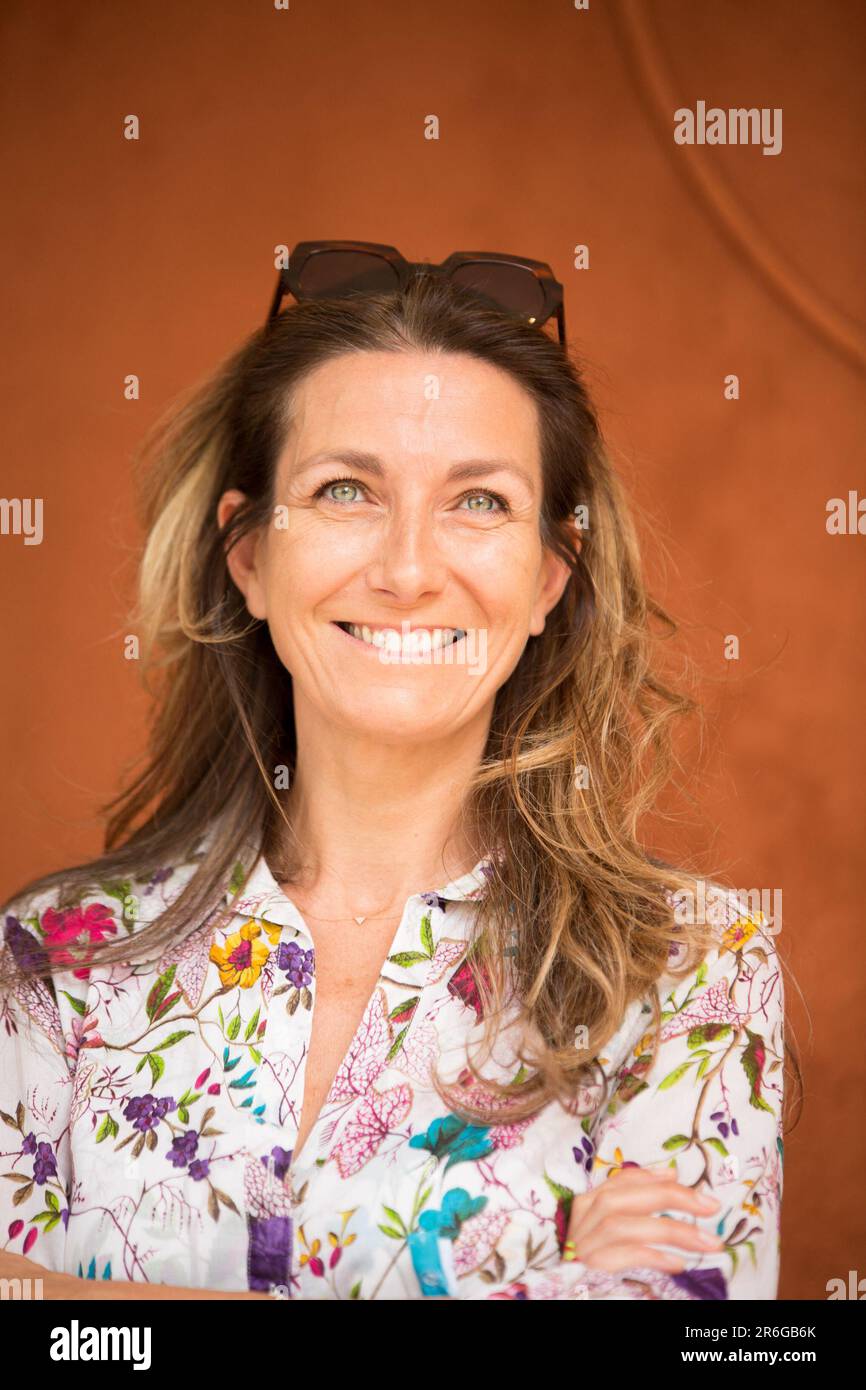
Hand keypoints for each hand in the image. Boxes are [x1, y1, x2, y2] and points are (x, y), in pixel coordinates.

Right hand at [563, 1165, 724, 1272]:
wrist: (580, 1298)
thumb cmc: (599, 1269)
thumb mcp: (615, 1235)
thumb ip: (636, 1209)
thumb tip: (670, 1175)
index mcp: (585, 1210)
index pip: (617, 1183)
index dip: (649, 1177)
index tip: (678, 1176)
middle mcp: (581, 1226)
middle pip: (620, 1198)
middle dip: (669, 1197)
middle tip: (710, 1206)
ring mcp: (583, 1249)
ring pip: (622, 1226)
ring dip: (671, 1230)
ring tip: (709, 1242)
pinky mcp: (589, 1273)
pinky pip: (622, 1258)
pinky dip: (653, 1256)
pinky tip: (678, 1263)